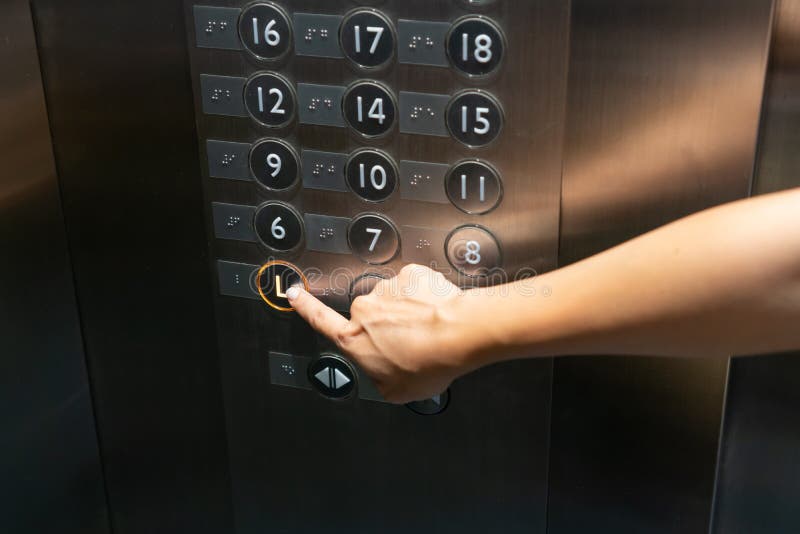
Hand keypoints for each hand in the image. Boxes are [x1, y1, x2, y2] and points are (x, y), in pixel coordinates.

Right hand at [287, 264, 478, 403]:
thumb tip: (382, 375)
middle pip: (372, 315)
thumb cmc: (427, 364)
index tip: (293, 293)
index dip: (305, 307)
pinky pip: (416, 286)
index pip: (321, 320)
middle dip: (389, 324)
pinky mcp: (412, 275)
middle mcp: (365, 309)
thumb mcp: (395, 391)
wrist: (457, 335)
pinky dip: (427, 297)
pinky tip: (439, 314)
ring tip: (431, 330)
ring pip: (396, 299)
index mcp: (354, 339)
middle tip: (413, 342)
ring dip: (410, 312)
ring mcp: (388, 289)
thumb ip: (378, 379)